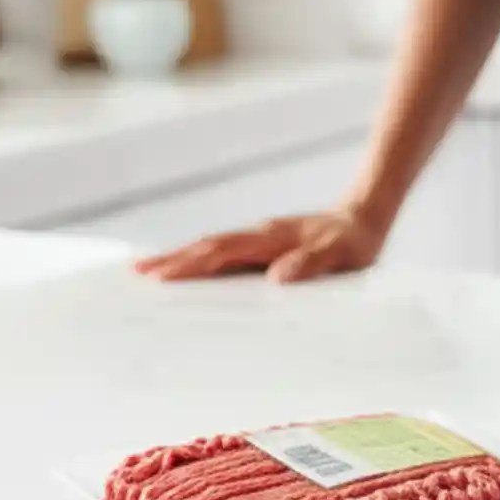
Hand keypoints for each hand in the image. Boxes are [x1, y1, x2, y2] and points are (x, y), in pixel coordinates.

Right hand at [134, 204, 387, 282]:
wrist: (364, 220)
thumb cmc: (353, 242)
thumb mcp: (340, 255)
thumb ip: (311, 264)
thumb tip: (276, 279)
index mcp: (271, 238)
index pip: (223, 251)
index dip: (192, 263)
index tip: (162, 275)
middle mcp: (258, 236)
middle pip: (206, 247)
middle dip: (171, 261)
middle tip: (135, 275)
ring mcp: (257, 241)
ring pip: (211, 249)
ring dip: (179, 260)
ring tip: (144, 273)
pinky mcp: (261, 249)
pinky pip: (224, 255)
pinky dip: (200, 262)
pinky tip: (185, 273)